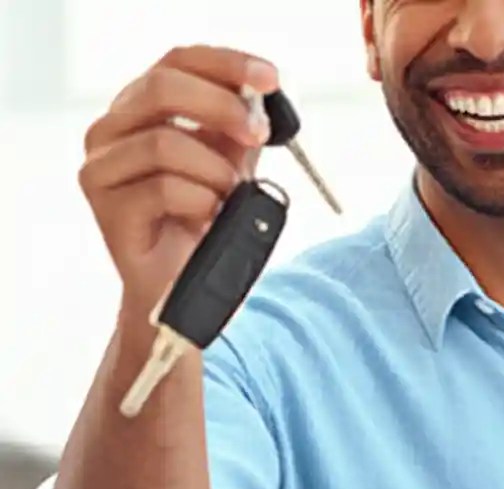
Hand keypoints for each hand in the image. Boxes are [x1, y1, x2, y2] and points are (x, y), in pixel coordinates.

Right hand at [78, 44, 278, 323]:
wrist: (185, 282)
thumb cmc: (206, 219)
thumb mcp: (231, 162)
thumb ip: (239, 127)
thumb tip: (259, 97)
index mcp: (142, 108)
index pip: (177, 61)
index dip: (226, 64)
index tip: (270, 79)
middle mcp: (113, 130)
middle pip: (163, 88)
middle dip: (223, 108)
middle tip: (259, 134)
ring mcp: (103, 167)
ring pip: (165, 142)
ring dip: (215, 171)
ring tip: (228, 197)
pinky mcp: (107, 207)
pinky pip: (163, 189)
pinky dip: (202, 202)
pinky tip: (209, 217)